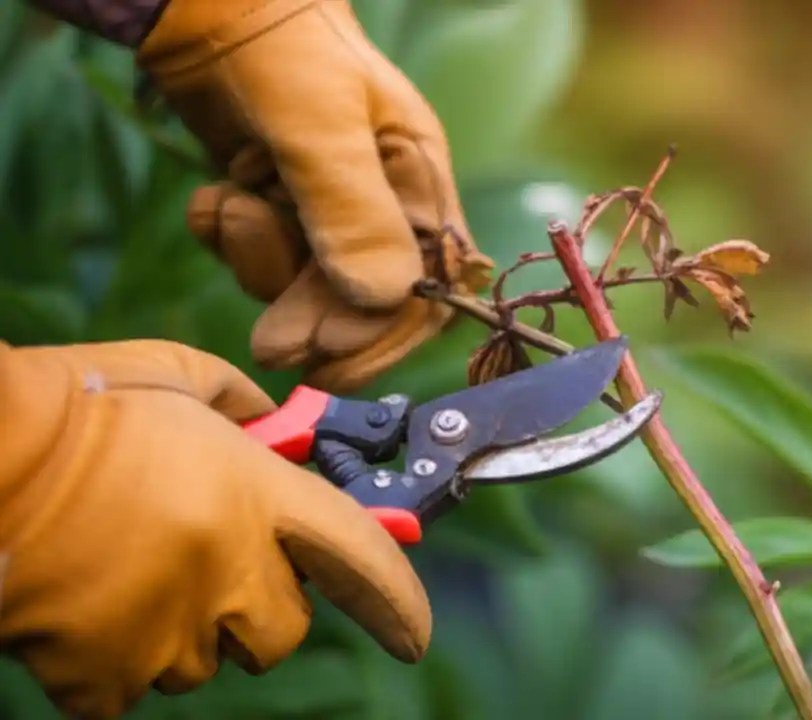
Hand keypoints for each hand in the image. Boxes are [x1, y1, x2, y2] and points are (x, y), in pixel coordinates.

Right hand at [0, 340, 431, 718]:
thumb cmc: (76, 405)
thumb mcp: (180, 375)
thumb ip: (249, 407)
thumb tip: (281, 430)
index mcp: (258, 497)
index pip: (361, 560)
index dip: (397, 602)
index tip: (412, 633)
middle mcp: (228, 573)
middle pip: (284, 630)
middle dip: (261, 604)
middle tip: (213, 563)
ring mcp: (166, 632)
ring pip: (206, 662)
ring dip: (186, 629)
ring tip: (129, 568)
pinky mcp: (102, 677)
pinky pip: (131, 688)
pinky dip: (116, 658)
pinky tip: (86, 603)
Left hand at [135, 0, 493, 392]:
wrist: (204, 7)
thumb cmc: (283, 50)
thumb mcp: (322, 127)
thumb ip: (353, 211)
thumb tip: (382, 298)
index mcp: (418, 184)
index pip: (430, 287)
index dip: (389, 333)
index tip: (335, 357)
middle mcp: (380, 205)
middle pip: (363, 298)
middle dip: (315, 320)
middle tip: (271, 347)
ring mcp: (324, 208)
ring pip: (302, 283)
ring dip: (259, 260)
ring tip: (231, 205)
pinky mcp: (275, 204)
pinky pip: (256, 255)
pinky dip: (228, 235)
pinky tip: (214, 196)